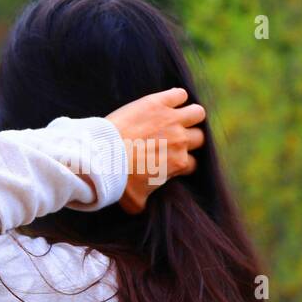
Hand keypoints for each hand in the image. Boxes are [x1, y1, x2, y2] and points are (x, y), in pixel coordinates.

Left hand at [105, 87, 206, 214]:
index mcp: (178, 164)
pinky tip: (169, 101)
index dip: (183, 161)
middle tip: (174, 139)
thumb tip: (147, 207)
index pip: (192, 163)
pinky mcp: (158, 103)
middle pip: (199, 138)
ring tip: (179, 117)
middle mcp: (180, 141)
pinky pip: (179, 94)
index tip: (172, 160)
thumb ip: (147, 203)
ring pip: (197, 113)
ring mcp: (172, 120)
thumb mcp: (135, 202)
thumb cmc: (118, 180)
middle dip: (189, 139)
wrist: (102, 155)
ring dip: (191, 116)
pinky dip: (177, 97)